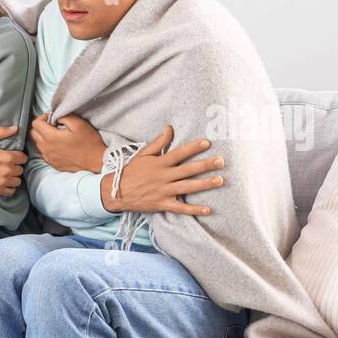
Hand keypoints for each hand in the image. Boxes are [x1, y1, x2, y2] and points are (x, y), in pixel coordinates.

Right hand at [0, 125, 26, 194]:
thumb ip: (2, 132)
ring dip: (13, 178)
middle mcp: (7, 170)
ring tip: (6, 175)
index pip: (23, 158)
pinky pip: (11, 191)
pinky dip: (9, 188)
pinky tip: (4, 183)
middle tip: (7, 166)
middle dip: (15, 167)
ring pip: (18, 181)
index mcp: (6, 157)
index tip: (13, 158)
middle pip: (20, 170)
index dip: (19, 157)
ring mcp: (2, 181)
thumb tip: (16, 128)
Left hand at [30, 113, 105, 172]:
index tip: (53, 118)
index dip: (43, 117)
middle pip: (33, 133)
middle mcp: (46, 149)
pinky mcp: (52, 163)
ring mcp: (49, 157)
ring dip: (44, 137)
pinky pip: (44, 152)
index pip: (35, 124)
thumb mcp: (78, 123)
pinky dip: (48, 146)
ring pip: (37, 143)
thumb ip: (63, 116)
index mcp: (51, 137)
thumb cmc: (89, 142)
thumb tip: (54, 117)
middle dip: (41, 126)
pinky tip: (59, 145)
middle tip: (53, 125)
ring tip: (57, 135)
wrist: (96, 161)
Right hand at [99, 126, 224, 215]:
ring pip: (188, 187)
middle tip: (222, 161)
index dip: (193, 147)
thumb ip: (158, 142)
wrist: (116, 192)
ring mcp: (164, 191)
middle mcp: (164, 176)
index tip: (207, 143)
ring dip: (205, 184)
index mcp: (159, 163)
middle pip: (188, 169)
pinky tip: (207, 209)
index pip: (179, 153)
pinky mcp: (162, 204)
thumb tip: (170, 128)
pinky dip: (194, 210)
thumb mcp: (142, 154)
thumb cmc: (131, 171)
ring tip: (220, 181)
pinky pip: (181, 208)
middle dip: (206, 165)